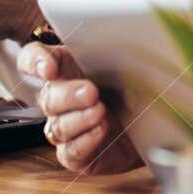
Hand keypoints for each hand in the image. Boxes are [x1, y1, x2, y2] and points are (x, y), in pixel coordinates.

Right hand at [18, 42, 141, 175]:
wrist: (158, 128)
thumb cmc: (141, 89)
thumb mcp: (132, 64)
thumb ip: (118, 51)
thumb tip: (124, 38)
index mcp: (67, 68)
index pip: (34, 59)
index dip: (34, 61)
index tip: (48, 69)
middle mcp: (61, 98)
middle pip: (49, 96)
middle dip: (69, 94)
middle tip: (91, 92)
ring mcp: (67, 128)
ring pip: (58, 126)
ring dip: (79, 118)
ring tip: (101, 111)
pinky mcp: (77, 155)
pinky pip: (71, 151)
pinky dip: (85, 141)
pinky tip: (101, 130)